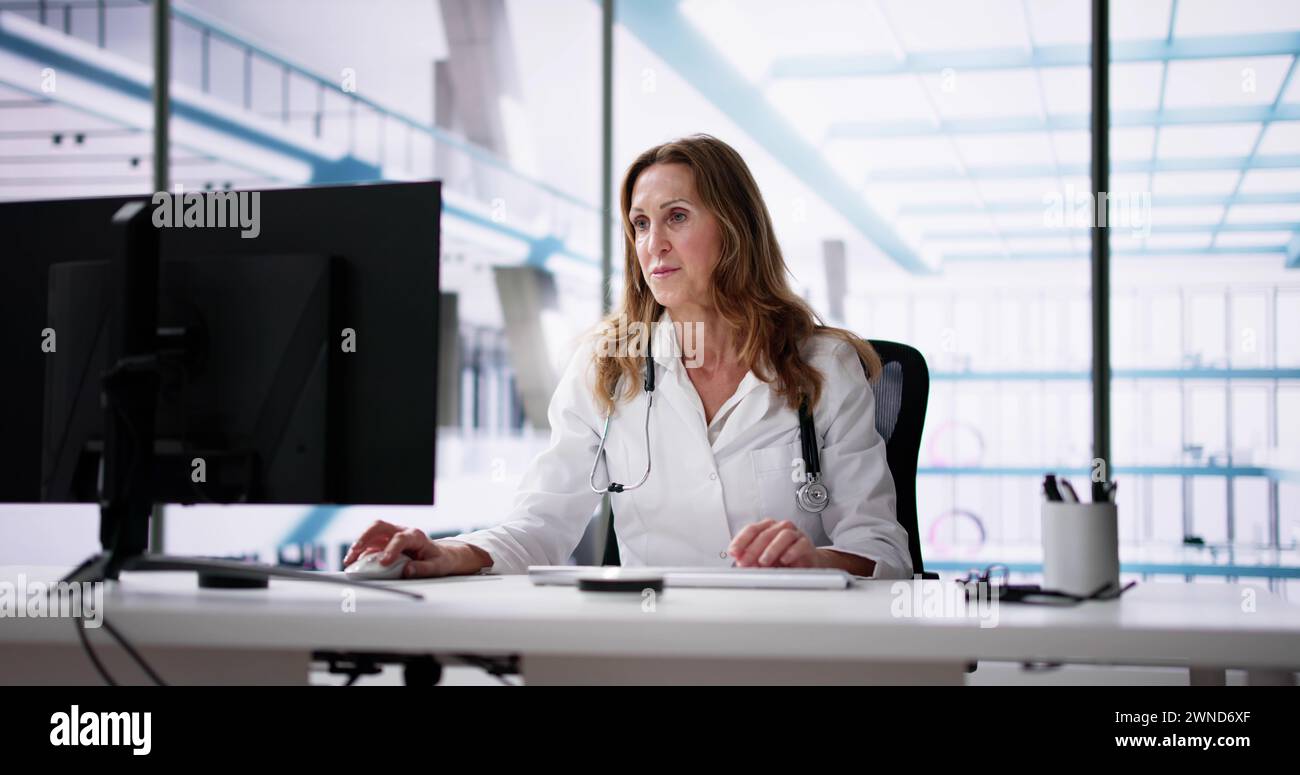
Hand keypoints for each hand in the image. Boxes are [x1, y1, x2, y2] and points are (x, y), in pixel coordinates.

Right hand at [343, 520, 488, 577]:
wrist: (439, 555)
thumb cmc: (438, 560)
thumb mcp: (437, 566)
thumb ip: (423, 568)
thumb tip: (408, 571)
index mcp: (416, 536)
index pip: (401, 538)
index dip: (391, 549)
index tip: (383, 562)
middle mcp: (401, 531)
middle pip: (380, 526)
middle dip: (365, 537)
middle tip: (355, 551)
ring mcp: (391, 536)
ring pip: (371, 533)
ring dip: (358, 544)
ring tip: (348, 561)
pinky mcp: (384, 543)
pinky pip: (369, 544)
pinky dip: (359, 553)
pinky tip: (353, 563)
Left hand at [728, 518, 821, 567]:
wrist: (806, 562)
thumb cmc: (783, 558)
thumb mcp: (763, 559)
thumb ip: (751, 558)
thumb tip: (739, 561)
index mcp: (767, 528)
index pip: (751, 530)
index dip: (741, 540)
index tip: (733, 552)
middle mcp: (780, 528)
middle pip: (765, 533)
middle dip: (753, 549)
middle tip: (745, 561)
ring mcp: (794, 534)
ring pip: (783, 535)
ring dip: (771, 549)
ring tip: (763, 561)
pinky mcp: (806, 544)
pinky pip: (800, 544)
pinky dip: (791, 552)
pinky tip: (784, 560)